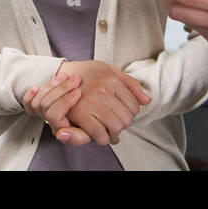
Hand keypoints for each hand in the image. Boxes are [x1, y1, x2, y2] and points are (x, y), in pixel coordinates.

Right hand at [23, 61, 149, 145]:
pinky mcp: (80, 113)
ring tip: (107, 126)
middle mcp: (103, 90)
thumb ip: (130, 84)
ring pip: (116, 127)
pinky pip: (99, 134)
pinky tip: (99, 132)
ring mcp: (92, 102)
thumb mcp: (110, 70)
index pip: (134, 106)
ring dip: (113, 130)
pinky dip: (102, 138)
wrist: (61, 74)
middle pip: (127, 118)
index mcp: (112, 79)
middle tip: (114, 120)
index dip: (130, 113)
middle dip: (123, 122)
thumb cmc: (86, 73)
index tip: (122, 112)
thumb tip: (147, 100)